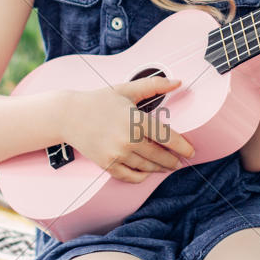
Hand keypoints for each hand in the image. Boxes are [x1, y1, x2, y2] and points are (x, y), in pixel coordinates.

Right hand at [64, 76, 196, 183]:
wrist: (69, 115)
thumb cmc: (100, 100)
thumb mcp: (127, 89)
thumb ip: (154, 85)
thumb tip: (179, 82)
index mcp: (136, 120)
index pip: (168, 137)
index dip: (183, 146)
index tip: (191, 151)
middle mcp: (128, 139)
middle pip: (160, 156)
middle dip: (173, 161)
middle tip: (179, 162)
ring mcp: (117, 154)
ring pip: (147, 167)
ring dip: (159, 168)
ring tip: (166, 166)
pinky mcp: (107, 165)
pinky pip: (130, 177)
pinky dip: (141, 176)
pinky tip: (147, 172)